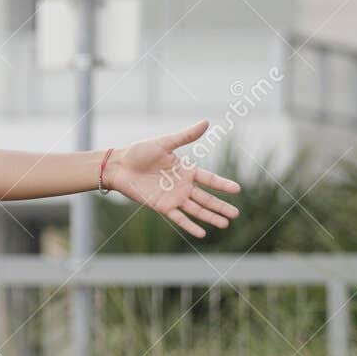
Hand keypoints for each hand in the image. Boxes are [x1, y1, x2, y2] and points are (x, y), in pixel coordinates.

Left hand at [103, 119, 241, 238]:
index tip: (237, 189)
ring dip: (210, 217)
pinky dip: (190, 226)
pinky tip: (202, 233)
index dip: (222, 184)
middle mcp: (182, 185)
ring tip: (225, 225)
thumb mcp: (165, 143)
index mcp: (185, 170)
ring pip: (196, 210)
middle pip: (206, 198)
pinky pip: (179, 218)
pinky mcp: (162, 206)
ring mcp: (173, 197)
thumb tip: (206, 122)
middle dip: (221, 206)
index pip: (209, 179)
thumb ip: (186, 136)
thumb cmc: (139, 152)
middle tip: (236, 214)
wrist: (119, 166)